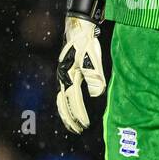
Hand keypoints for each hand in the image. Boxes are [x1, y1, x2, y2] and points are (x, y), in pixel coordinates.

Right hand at [56, 0, 105, 132]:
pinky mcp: (65, 73)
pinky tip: (69, 107)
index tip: (84, 125)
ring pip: (61, 100)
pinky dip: (64, 104)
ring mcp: (63, 76)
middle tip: (78, 130)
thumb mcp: (93, 57)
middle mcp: (64, 78)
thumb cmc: (86, 43)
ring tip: (71, 125)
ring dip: (66, 113)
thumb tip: (97, 94)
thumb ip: (94, 76)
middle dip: (70, 118)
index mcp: (70, 76)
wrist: (78, 28)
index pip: (73, 101)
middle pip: (64, 104)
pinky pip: (62, 93)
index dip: (79, 114)